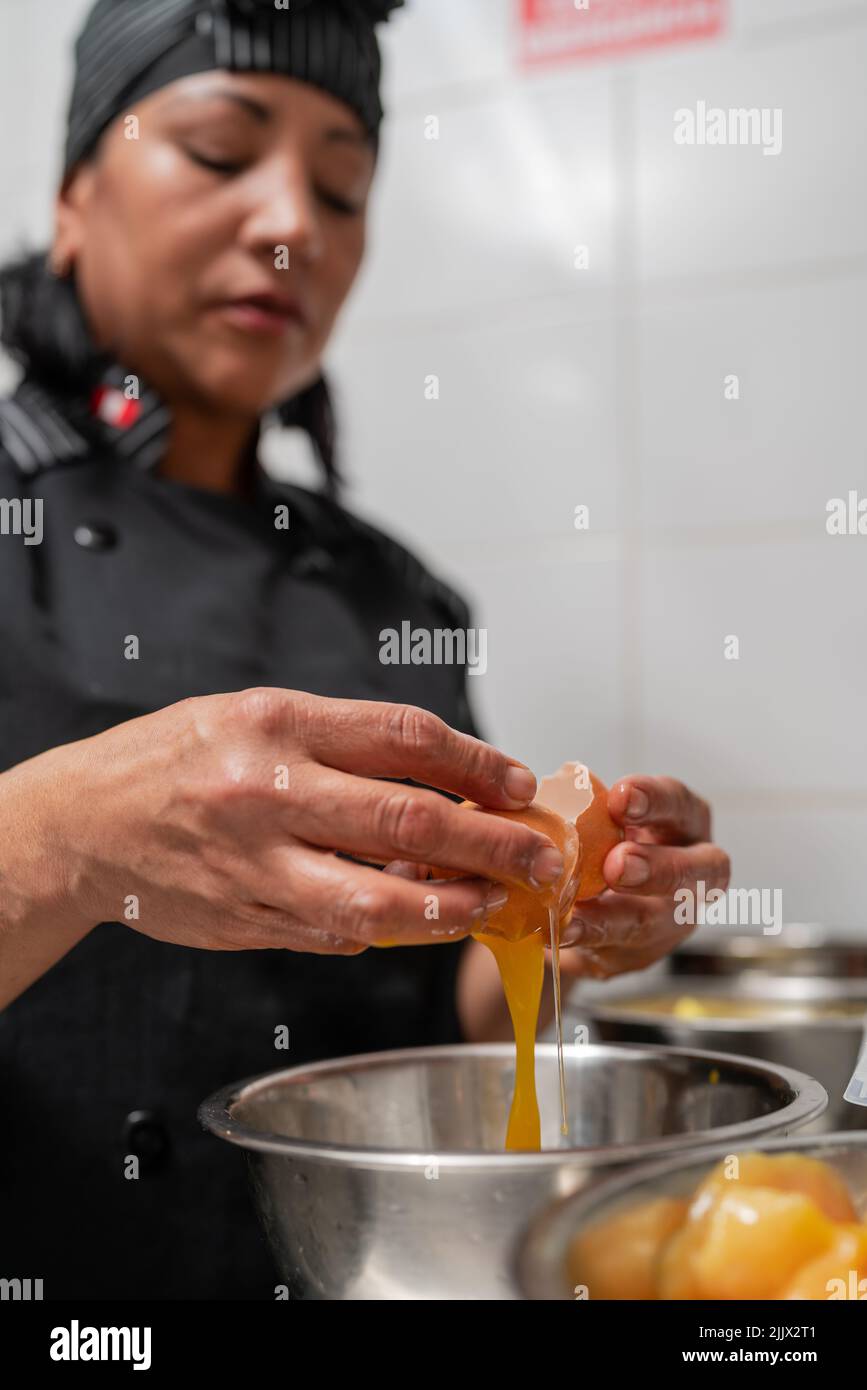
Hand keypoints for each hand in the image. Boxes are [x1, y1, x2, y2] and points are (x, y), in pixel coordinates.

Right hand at [16, 688, 567, 956]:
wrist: (83, 822)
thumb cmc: (179, 758)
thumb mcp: (258, 716)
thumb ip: (345, 744)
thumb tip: (446, 780)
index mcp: (277, 724)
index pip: (404, 737)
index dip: (476, 763)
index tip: (518, 785)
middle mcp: (266, 792)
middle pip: (406, 819)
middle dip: (491, 844)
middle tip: (539, 860)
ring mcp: (253, 865)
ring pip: (376, 897)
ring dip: (448, 907)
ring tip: (488, 906)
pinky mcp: (243, 920)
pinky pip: (332, 933)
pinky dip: (383, 929)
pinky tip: (414, 921)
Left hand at [557, 776, 729, 979]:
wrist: (593, 898)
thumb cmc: (602, 840)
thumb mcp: (601, 818)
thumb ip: (586, 810)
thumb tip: (532, 794)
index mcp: (685, 824)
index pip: (681, 805)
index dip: (655, 800)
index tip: (620, 797)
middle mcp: (694, 872)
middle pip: (697, 870)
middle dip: (657, 868)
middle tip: (618, 865)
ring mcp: (673, 919)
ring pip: (655, 921)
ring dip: (615, 917)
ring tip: (574, 914)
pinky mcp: (641, 953)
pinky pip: (618, 950)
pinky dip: (587, 941)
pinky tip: (561, 933)